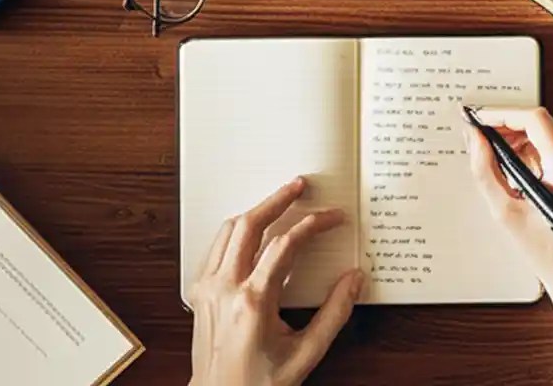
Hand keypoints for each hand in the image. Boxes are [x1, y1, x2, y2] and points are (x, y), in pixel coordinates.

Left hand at [188, 177, 363, 385]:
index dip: (313, 224)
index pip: (285, 245)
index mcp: (253, 301)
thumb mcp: (307, 354)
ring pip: (228, 231)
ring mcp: (207, 288)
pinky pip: (215, 248)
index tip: (332, 218)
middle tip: (299, 186)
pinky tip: (250, 230)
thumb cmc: (260, 383)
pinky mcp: (198, 292)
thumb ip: (334, 314)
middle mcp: (225, 288)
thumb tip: (354, 280)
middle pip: (250, 224)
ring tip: (278, 201)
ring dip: (255, 211)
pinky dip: (235, 232)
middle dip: (278, 200)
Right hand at [464, 107, 552, 287]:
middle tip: (482, 138)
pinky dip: (530, 147)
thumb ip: (485, 170)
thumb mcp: (505, 211)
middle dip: (507, 126)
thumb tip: (475, 140)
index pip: (533, 119)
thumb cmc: (548, 249)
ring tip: (497, 157)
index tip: (479, 119)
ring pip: (545, 129)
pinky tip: (516, 167)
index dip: (501, 114)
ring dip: (518, 136)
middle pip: (539, 121)